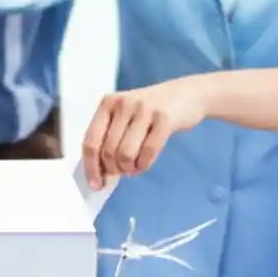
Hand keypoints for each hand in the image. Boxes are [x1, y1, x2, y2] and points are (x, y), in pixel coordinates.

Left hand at [81, 77, 210, 188]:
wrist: (187, 94)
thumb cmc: (150, 110)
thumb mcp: (124, 115)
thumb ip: (109, 136)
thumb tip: (98, 172)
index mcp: (107, 103)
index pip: (91, 141)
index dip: (91, 167)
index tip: (95, 185)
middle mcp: (123, 103)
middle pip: (108, 151)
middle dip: (113, 169)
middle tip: (122, 172)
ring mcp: (144, 109)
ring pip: (126, 154)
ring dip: (129, 168)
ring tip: (133, 167)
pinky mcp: (164, 119)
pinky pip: (148, 152)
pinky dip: (144, 165)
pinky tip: (144, 164)